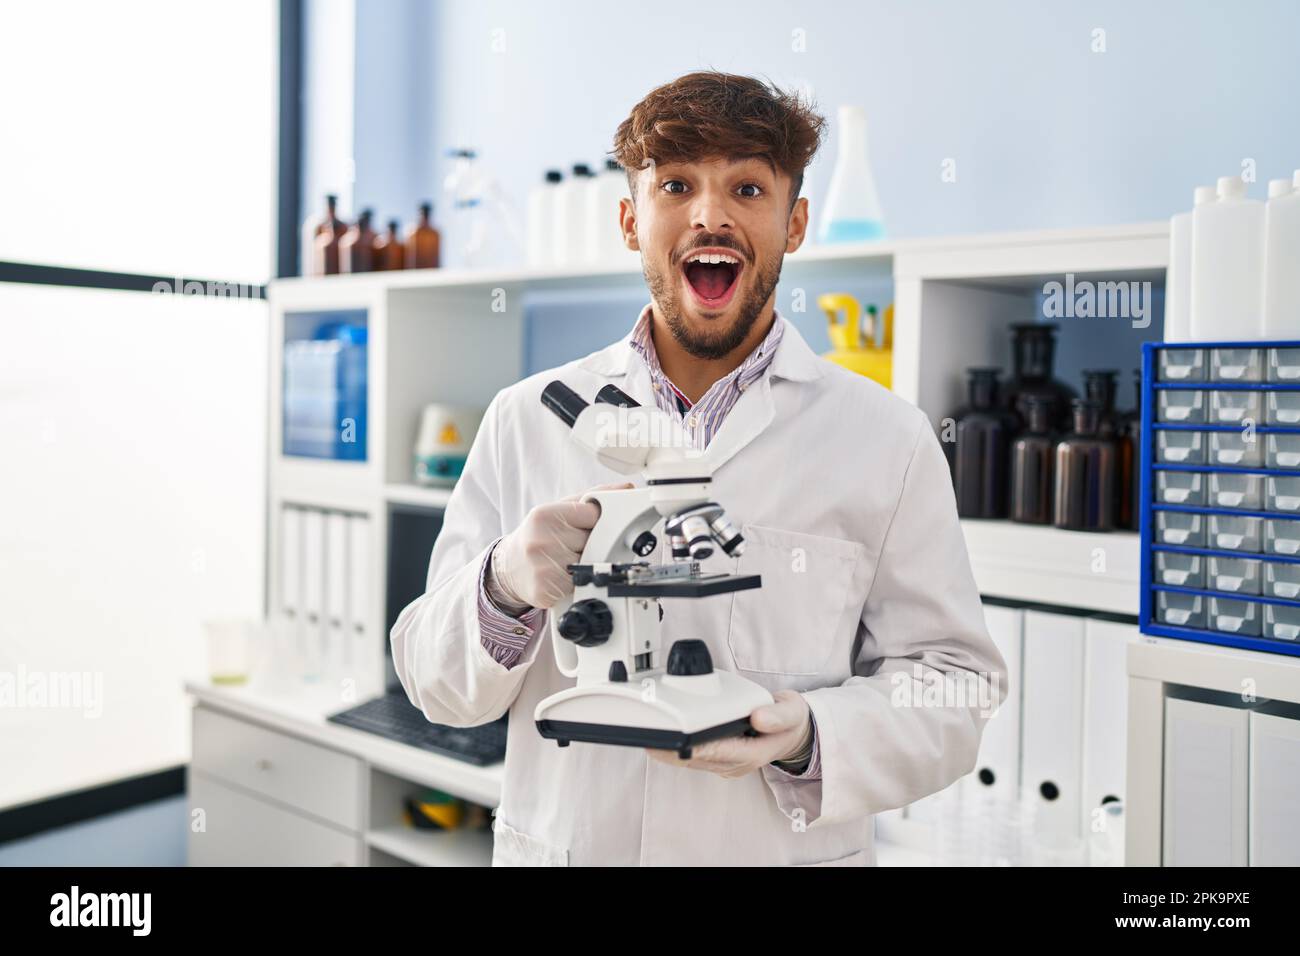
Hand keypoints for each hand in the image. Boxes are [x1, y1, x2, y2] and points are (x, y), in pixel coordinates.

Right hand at [489, 482, 633, 609]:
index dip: (597, 521)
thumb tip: (626, 487)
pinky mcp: (545, 591)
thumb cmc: (540, 535)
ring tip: (569, 561)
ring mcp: (541, 568)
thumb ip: (592, 497)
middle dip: (592, 544)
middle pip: (594, 541)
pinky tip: (564, 577)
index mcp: (544, 515)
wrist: (510, 566)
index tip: (589, 526)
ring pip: (590, 565)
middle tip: (576, 545)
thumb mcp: (559, 510)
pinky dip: (578, 584)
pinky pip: (580, 586)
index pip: (593, 514)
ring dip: (587, 565)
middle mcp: (540, 540)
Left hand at [646, 690, 811, 777]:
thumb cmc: (789, 721)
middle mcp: (735, 763)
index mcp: (753, 753)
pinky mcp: (718, 759)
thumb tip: (758, 717)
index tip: (675, 742)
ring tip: (648, 736)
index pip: (718, 752)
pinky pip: (694, 758)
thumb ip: (778, 715)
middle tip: (648, 739)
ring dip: (670, 751)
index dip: (695, 748)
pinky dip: (677, 749)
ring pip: (692, 761)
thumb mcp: (793, 712)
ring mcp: (726, 764)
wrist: (793, 733)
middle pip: (698, 759)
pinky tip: (663, 738)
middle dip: (672, 750)